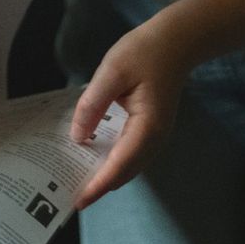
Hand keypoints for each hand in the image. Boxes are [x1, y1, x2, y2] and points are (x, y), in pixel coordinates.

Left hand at [70, 19, 191, 209]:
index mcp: (148, 127)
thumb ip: (92, 104)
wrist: (174, 42)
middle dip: (99, 186)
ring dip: (105, 175)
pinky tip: (92, 157)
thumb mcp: (111, 72)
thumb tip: (77, 136)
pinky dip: (112, 161)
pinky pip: (130, 152)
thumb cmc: (143, 53)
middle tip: (70, 197)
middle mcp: (155, 138)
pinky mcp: (150, 128)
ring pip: (128, 165)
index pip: (120, 164)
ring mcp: (155, 135)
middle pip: (125, 172)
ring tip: (77, 181)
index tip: (79, 200)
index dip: (98, 184)